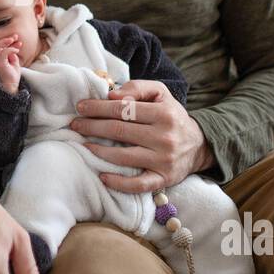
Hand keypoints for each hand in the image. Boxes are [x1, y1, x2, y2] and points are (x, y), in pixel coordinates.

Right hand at [0, 34, 21, 93]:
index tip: (17, 39)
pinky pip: (3, 53)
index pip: (1, 47)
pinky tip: (17, 50)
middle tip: (15, 36)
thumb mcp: (15, 64)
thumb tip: (14, 49)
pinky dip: (10, 49)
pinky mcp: (0, 64)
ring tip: (14, 39)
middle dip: (6, 38)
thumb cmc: (12, 77)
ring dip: (6, 41)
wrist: (11, 86)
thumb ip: (13, 56)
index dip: (8, 41)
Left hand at [68, 79, 214, 192]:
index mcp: (163, 113)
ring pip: (124, 157)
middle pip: (119, 131)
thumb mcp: (161, 94)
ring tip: (84, 145)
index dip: (98, 108)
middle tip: (75, 125)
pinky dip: (118, 182)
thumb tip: (112, 95)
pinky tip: (102, 176)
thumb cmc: (172, 116)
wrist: (198, 146)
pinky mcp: (163, 179)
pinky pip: (137, 184)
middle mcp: (164, 137)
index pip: (123, 109)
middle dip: (92, 127)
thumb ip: (137, 88)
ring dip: (99, 151)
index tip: (80, 107)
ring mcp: (163, 160)